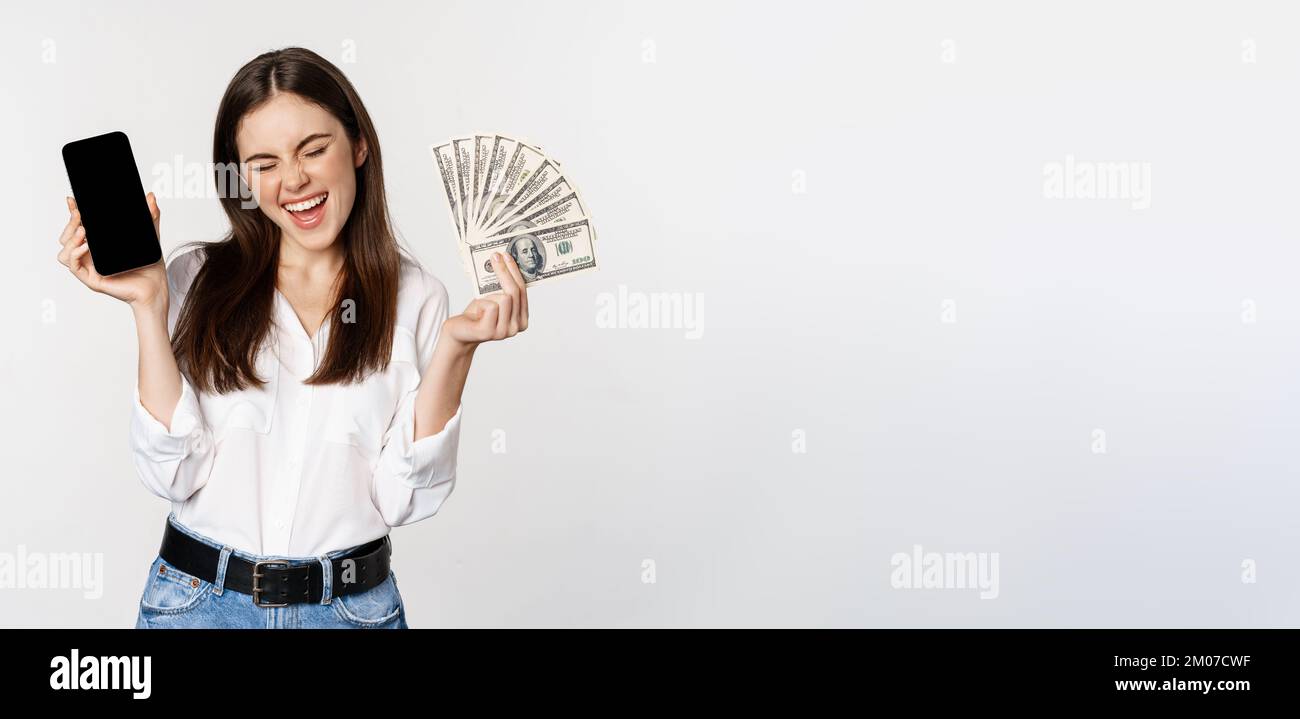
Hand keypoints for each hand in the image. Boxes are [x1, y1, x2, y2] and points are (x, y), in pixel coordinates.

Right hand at [56, 193, 167, 312]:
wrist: (156, 287)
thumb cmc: (149, 266)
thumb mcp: (150, 236)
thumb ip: (151, 216)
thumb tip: (150, 196)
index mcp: (98, 246)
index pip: (78, 227)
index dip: (73, 213)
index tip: (73, 200)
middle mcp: (90, 256)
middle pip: (66, 237)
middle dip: (70, 223)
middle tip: (80, 214)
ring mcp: (89, 268)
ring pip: (64, 251)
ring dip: (70, 238)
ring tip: (83, 231)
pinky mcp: (92, 280)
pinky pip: (74, 266)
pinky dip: (75, 254)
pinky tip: (86, 246)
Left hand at [442, 251, 529, 347]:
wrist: (459, 331)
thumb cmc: (478, 314)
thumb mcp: (495, 299)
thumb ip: (505, 289)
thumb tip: (507, 261)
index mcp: (522, 320)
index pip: (522, 291)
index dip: (515, 272)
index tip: (507, 255)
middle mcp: (516, 328)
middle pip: (514, 292)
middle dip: (505, 271)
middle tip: (495, 256)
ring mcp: (503, 332)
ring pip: (504, 298)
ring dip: (489, 295)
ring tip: (482, 303)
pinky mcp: (489, 332)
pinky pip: (490, 306)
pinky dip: (481, 304)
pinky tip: (477, 313)